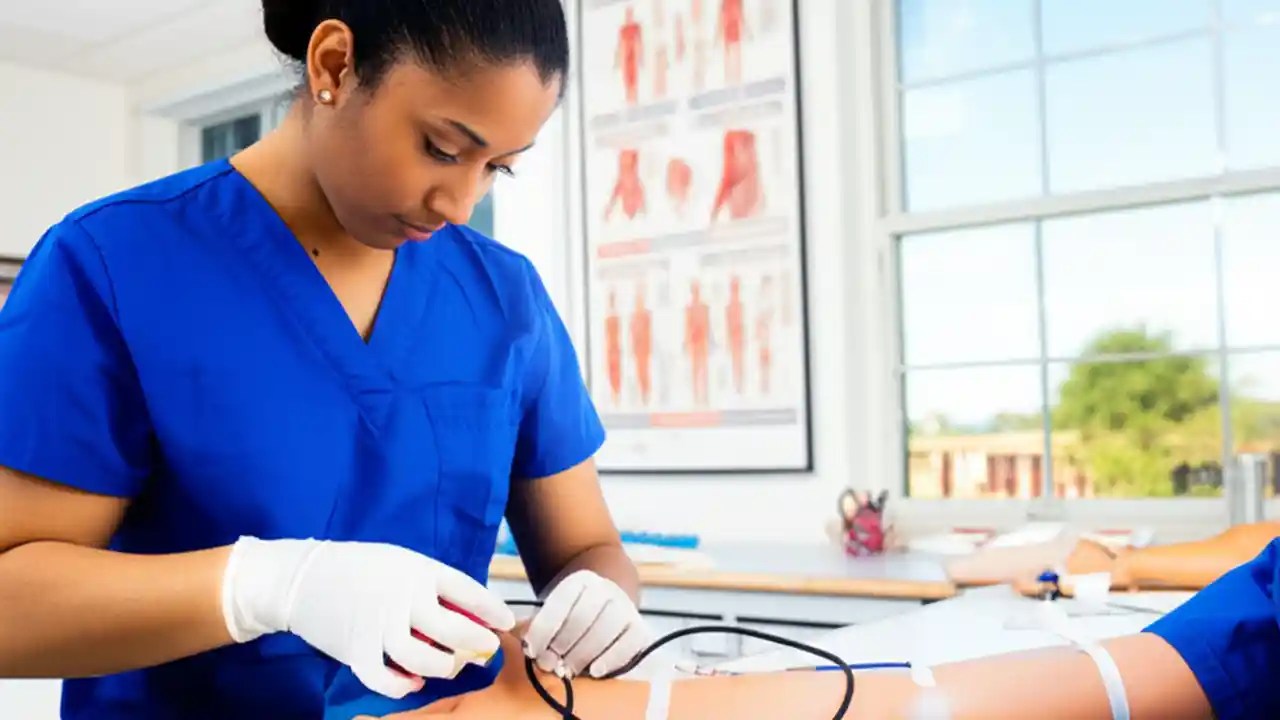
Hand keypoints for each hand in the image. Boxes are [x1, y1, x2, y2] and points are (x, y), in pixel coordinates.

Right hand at [221, 537, 515, 698]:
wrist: (301, 577)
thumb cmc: (358, 567)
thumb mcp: (400, 562)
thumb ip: (429, 584)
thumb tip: (468, 611)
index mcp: (417, 570)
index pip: (467, 590)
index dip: (492, 609)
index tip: (507, 622)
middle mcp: (402, 597)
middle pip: (453, 629)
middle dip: (477, 644)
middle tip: (485, 650)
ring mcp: (378, 625)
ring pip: (423, 658)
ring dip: (443, 667)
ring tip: (450, 665)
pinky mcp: (355, 650)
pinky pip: (385, 678)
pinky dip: (402, 685)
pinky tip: (413, 682)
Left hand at [522, 570, 651, 677]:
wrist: (612, 601)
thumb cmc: (574, 613)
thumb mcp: (555, 609)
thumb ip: (538, 625)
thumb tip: (521, 641)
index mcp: (580, 581)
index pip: (560, 602)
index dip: (543, 629)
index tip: (531, 650)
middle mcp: (605, 589)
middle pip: (581, 618)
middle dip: (561, 645)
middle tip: (549, 664)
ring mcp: (626, 607)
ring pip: (604, 631)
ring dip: (582, 655)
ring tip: (567, 670)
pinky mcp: (640, 628)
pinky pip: (628, 645)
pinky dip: (610, 659)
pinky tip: (594, 671)